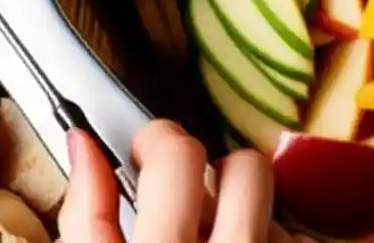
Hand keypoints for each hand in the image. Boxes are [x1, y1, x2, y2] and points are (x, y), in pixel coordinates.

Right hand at [59, 121, 315, 242]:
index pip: (177, 156)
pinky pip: (290, 237)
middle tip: (176, 191)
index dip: (153, 140)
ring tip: (207, 235)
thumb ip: (85, 214)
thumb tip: (83, 145)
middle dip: (206, 169)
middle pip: (246, 168)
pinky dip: (261, 236)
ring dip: (238, 209)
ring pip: (275, 205)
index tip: (139, 149)